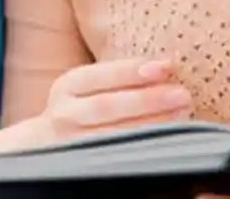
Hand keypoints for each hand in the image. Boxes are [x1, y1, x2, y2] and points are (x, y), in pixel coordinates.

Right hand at [36, 58, 192, 142]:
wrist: (47, 142)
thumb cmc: (82, 106)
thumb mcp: (88, 86)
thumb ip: (119, 76)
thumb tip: (168, 65)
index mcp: (67, 86)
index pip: (100, 75)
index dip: (132, 70)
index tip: (165, 66)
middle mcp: (65, 114)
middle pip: (107, 106)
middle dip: (147, 99)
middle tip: (182, 94)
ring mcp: (73, 143)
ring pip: (114, 135)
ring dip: (152, 124)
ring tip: (181, 114)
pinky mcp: (85, 165)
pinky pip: (117, 157)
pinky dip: (144, 147)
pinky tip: (166, 139)